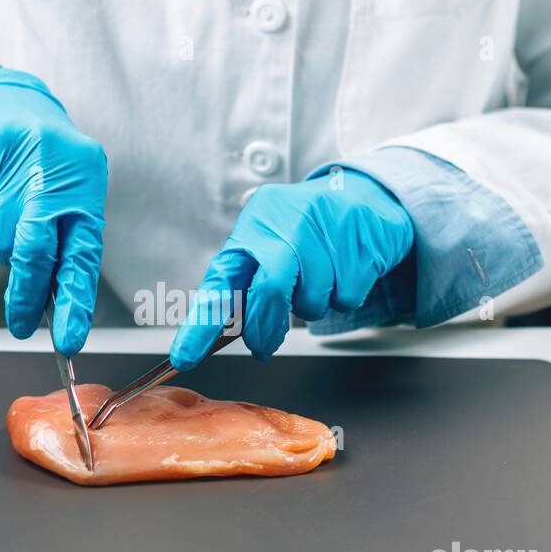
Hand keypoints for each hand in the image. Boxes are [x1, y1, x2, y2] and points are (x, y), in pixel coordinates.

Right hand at [0, 68, 105, 355]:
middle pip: (36, 250)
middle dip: (28, 293)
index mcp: (85, 179)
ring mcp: (13, 158)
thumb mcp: (65, 192)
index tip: (70, 338)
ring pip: (2, 239)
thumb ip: (64, 240)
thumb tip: (56, 302)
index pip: (82, 252)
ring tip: (6, 212)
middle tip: (21, 324)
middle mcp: (54, 167)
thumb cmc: (39, 160)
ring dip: (3, 244)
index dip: (75, 300)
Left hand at [170, 169, 413, 368]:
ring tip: (319, 279)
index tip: (185, 356)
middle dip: (265, 329)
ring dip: (313, 306)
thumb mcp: (270, 240)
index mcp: (253, 226)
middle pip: (270, 291)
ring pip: (312, 301)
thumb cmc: (307, 228)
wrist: (365, 195)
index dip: (201, 324)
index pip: (220, 281)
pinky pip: (345, 298)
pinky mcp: (359, 242)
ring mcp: (325, 229)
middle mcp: (286, 222)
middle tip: (262, 346)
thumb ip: (248, 281)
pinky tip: (344, 271)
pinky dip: (344, 298)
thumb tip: (228, 329)